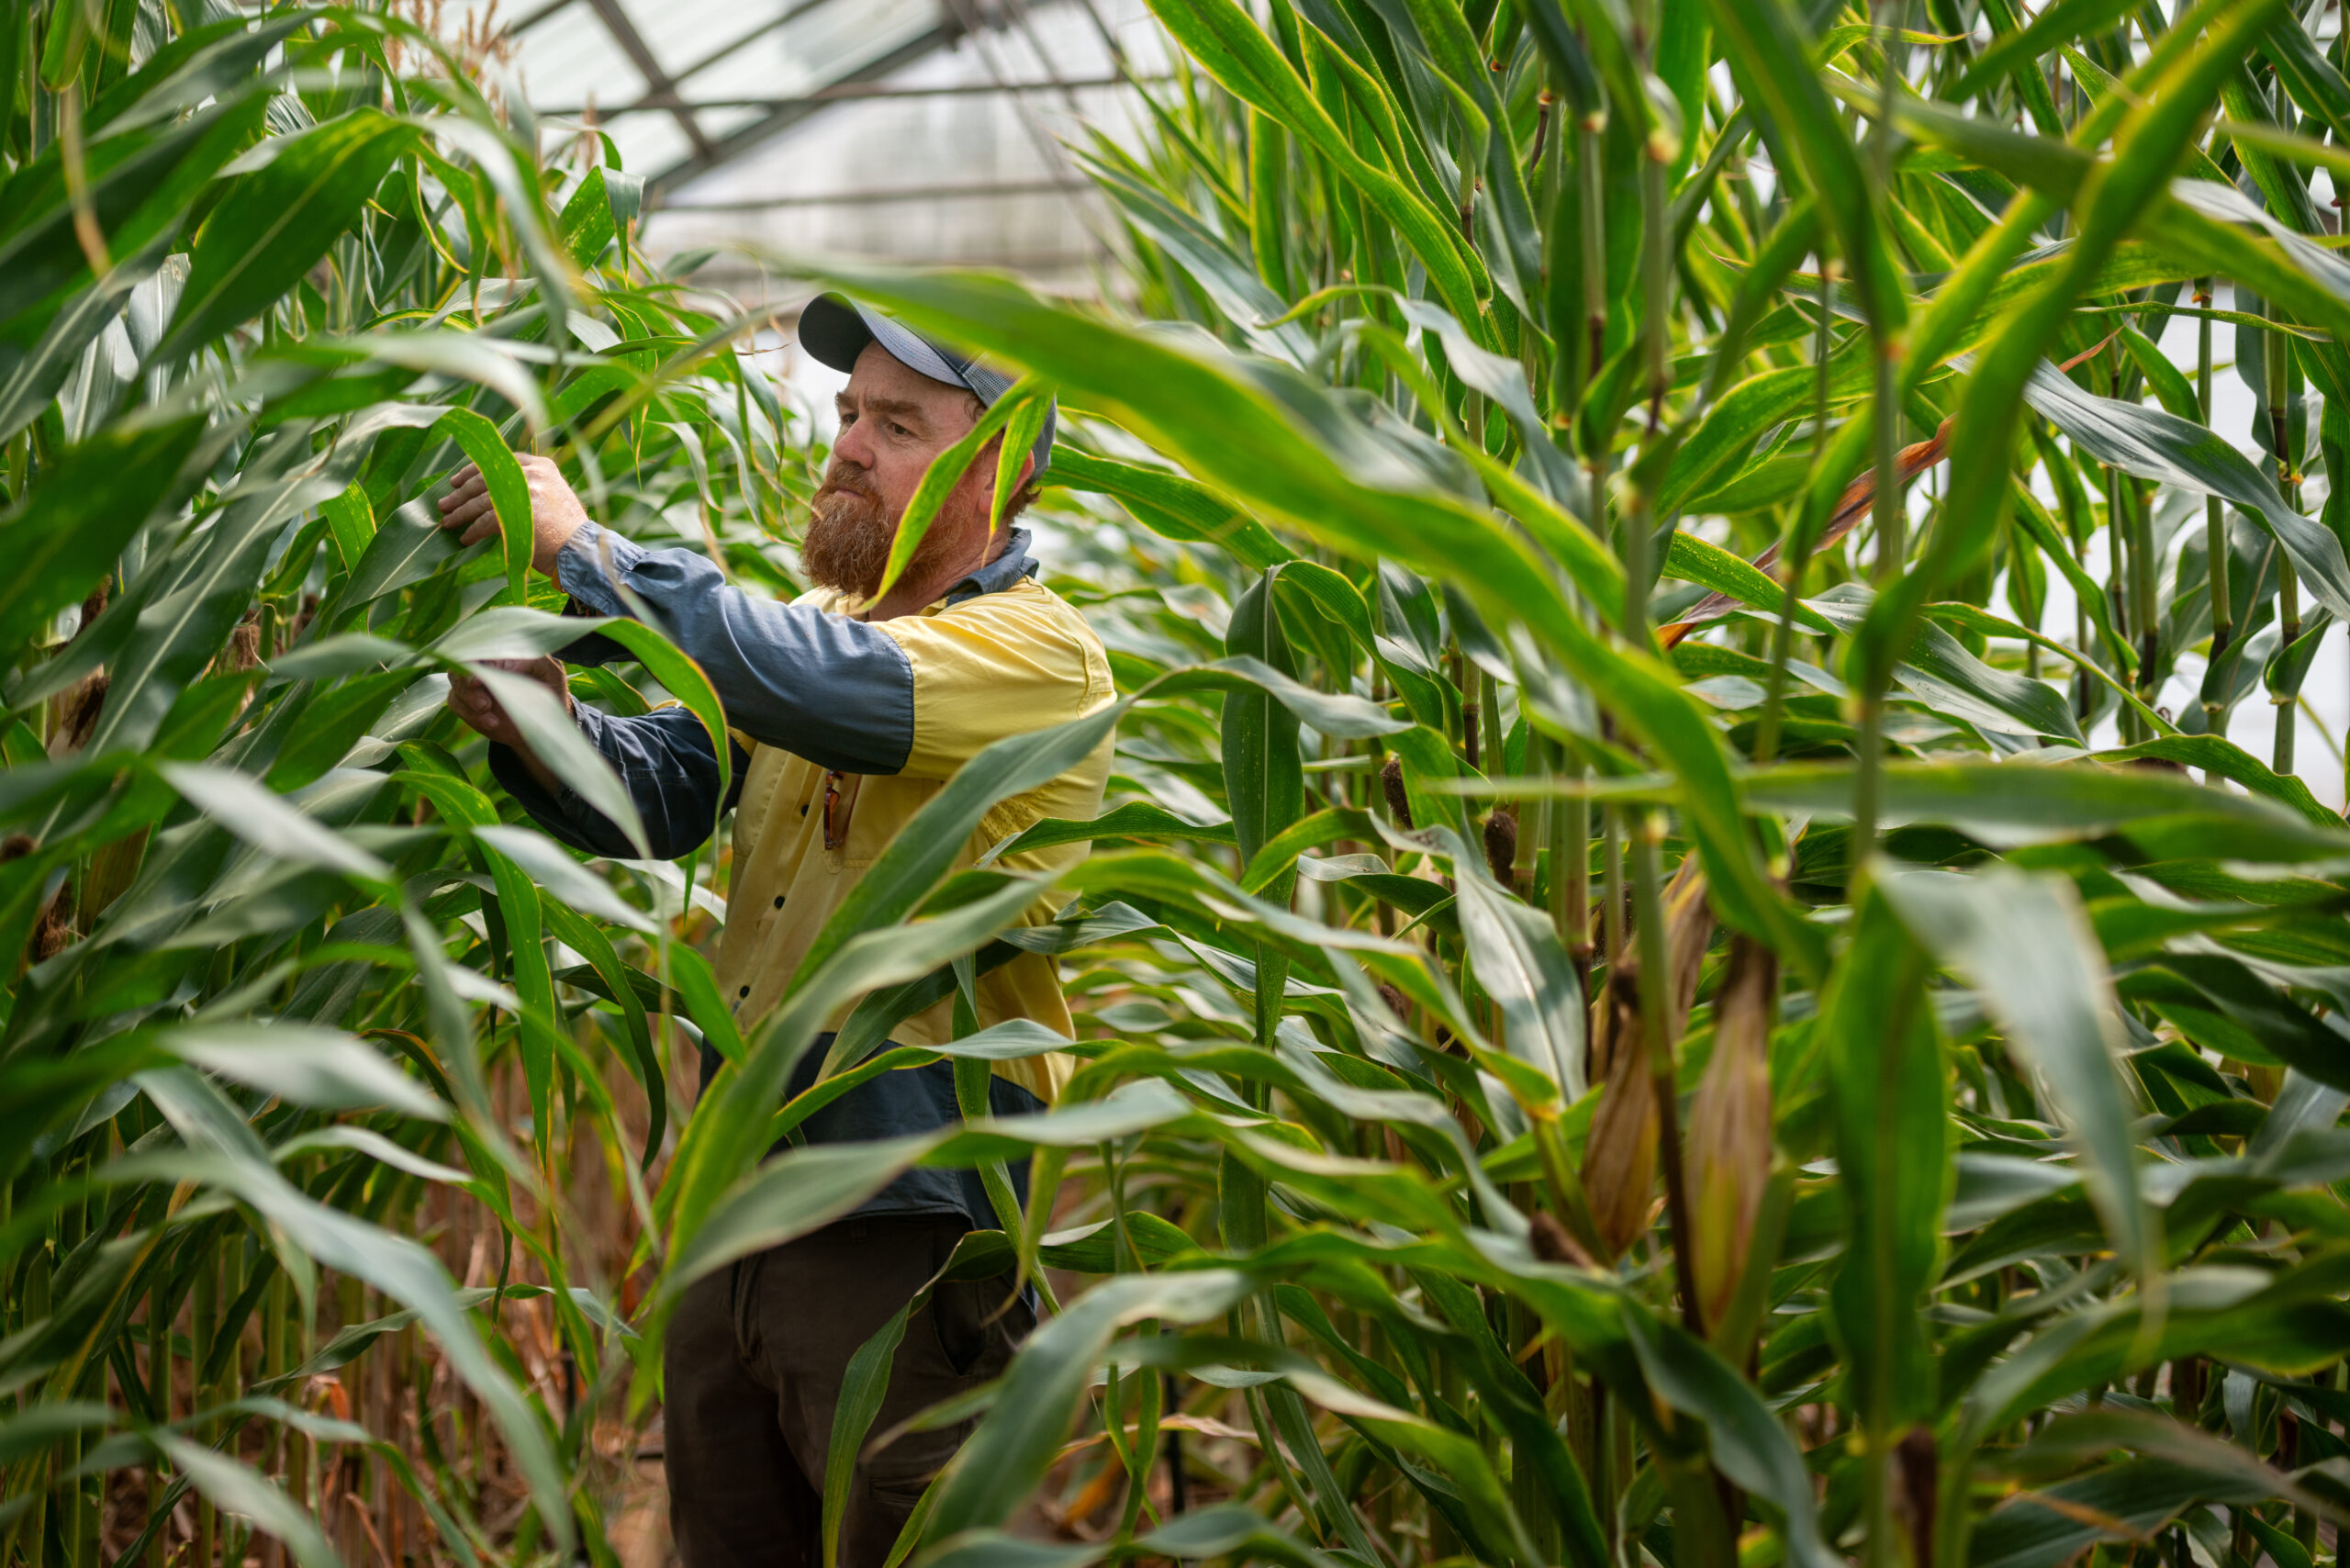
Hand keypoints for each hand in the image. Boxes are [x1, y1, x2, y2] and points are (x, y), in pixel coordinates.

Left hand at [436, 454, 588, 582]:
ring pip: (481, 501)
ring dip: (461, 513)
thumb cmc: (567, 530)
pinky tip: (465, 538)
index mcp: (541, 466)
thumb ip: (529, 487)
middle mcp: (532, 474)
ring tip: (448, 523)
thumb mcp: (552, 496)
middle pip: (485, 479)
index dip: (473, 470)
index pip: (498, 461)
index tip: (456, 481)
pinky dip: (473, 531)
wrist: (583, 551)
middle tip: (444, 504)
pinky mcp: (517, 514)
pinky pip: (485, 521)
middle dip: (460, 494)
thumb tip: (491, 492)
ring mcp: (525, 492)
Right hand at [448, 657, 571, 793]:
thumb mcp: (552, 672)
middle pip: (458, 665)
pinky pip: (456, 705)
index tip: (478, 680)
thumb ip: (534, 661)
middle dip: (465, 684)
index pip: (477, 646)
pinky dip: (472, 716)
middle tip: (484, 704)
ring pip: (454, 685)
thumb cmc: (550, 690)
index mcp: (501, 652)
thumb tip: (508, 665)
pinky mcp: (468, 704)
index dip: (472, 661)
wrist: (545, 722)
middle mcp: (483, 665)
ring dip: (468, 701)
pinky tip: (492, 723)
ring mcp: (473, 685)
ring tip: (490, 714)